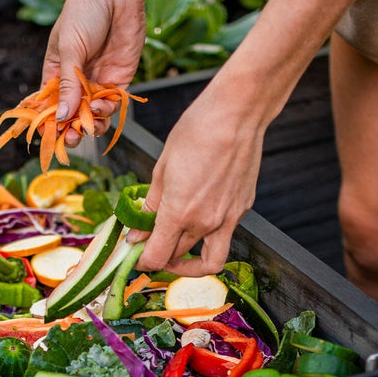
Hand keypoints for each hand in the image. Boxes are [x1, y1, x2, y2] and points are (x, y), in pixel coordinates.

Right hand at [42, 0, 145, 145]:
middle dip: (72, 129)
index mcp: (56, 71)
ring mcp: (98, 81)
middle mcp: (76, 80)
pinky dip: (109, 110)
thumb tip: (60, 117)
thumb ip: (67, 84)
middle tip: (74, 137)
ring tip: (93, 119)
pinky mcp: (119, 79)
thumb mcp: (69, 48)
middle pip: (72, 114)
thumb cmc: (84, 12)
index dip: (50, 122)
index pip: (49, 105)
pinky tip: (105, 105)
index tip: (52, 134)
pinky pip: (113, 104)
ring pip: (94, 114)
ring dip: (93, 122)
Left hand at [133, 93, 264, 275]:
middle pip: (176, 258)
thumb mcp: (162, 168)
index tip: (135, 254)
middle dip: (160, 256)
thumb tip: (137, 234)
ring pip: (207, 259)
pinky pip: (223, 237)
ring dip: (188, 260)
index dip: (142, 262)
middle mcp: (205, 223)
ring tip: (176, 246)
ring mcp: (228, 219)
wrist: (237, 114)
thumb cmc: (197, 131)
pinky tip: (197, 217)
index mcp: (179, 212)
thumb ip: (150, 207)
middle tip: (149, 242)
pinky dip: (208, 238)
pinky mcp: (242, 210)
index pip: (156, 258)